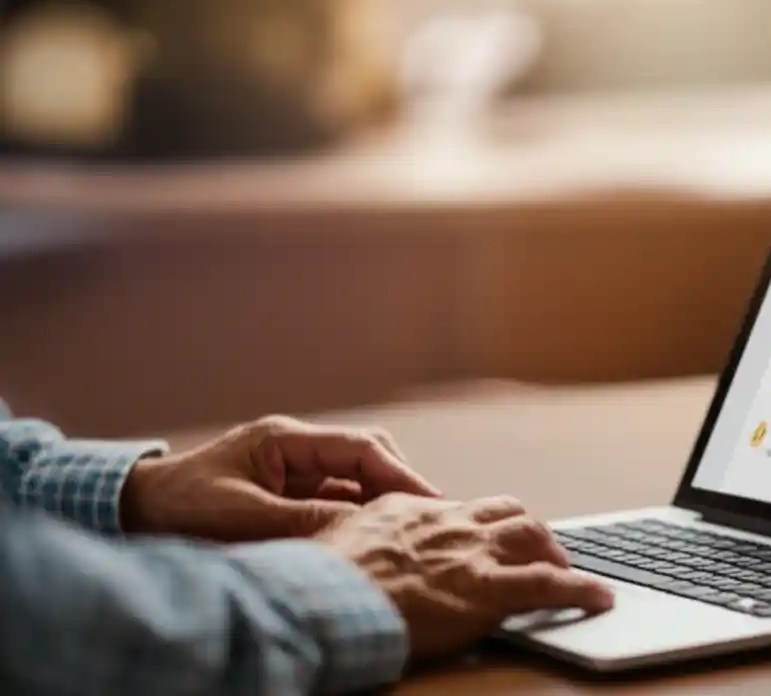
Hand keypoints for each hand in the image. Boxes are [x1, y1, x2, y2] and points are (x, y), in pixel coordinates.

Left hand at [122, 415, 440, 540]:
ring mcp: (294, 470)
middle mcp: (297, 448)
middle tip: (429, 517)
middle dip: (399, 484)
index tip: (428, 502)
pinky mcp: (289, 494)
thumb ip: (304, 518)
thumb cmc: (180, 506)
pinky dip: (359, 515)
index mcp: (286, 438)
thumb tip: (362, 527)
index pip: (361, 447)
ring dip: (382, 502)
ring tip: (410, 530)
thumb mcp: (243, 516)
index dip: (400, 474)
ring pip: (357, 479)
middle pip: (368, 456)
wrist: (134, 512)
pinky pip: (337, 499)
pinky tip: (375, 537)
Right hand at [316, 493, 613, 658]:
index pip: (458, 509)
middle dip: (527, 530)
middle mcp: (448, 521)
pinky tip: (600, 597)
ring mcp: (472, 552)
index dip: (478, 525)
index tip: (483, 538)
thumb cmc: (318, 582)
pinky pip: (549, 584)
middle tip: (539, 551)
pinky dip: (582, 589)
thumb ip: (357, 541)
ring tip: (568, 571)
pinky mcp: (488, 588)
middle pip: (505, 512)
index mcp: (410, 510)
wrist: (325, 599)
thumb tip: (348, 550)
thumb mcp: (332, 544)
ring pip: (533, 534)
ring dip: (554, 552)